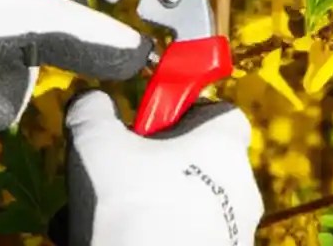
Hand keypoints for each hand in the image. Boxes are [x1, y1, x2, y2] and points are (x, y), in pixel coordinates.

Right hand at [51, 90, 262, 245]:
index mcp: (223, 148)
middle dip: (151, 167)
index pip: (219, 111)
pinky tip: (112, 242)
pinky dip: (150, 235)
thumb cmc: (129, 211)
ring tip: (101, 219)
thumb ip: (93, 109)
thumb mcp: (94, 142)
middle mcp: (240, 189)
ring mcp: (232, 232)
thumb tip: (93, 101)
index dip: (181, 111)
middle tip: (114, 177)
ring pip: (183, 204)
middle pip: (195, 161)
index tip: (146, 123)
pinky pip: (181, 237)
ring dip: (146, 205)